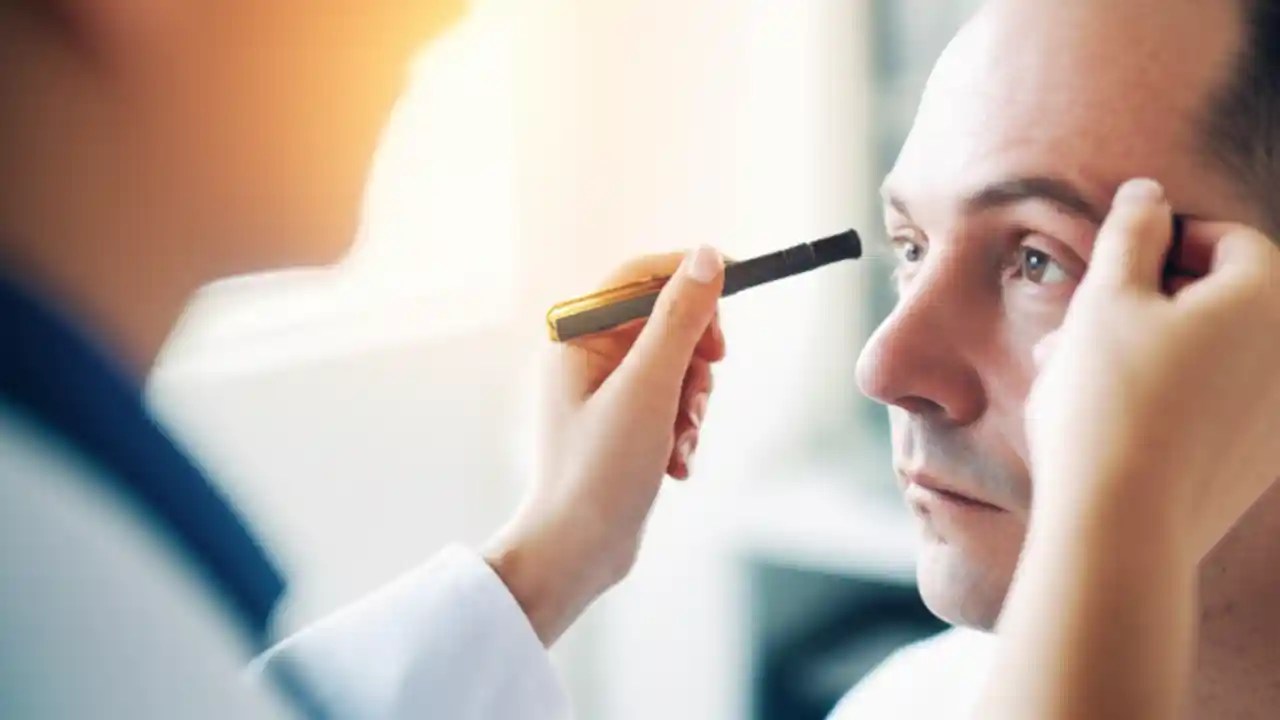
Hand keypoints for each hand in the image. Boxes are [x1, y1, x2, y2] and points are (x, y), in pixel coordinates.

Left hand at [485, 247, 725, 643]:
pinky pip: (672, 404)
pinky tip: (674, 465)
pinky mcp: (623, 424)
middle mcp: (586, 356)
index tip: (741, 287)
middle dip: (695, 361)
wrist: (577, 553)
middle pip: (667, 323)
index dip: (692, 277)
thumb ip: (679, 318)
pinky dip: (682, 430)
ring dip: (692, 405)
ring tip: (679, 444)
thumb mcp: (650, 388)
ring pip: (677, 367)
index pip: (642, 276)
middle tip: (699, 394)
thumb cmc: (600, 471)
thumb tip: (708, 255)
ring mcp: (605, 392)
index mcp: (576, 336)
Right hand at [1027, 178, 1279, 560]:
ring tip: (1077, 372)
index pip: (1230, 240)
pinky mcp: (1256, 464)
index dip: (1167, 239)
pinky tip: (1107, 418)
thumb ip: (1130, 233)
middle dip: (1149, 302)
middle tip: (1085, 322)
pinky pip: (1215, 406)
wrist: (1120, 526)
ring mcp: (1279, 416)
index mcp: (1266, 299)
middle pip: (1222, 300)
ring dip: (1151, 349)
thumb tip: (1147, 192)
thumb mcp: (1106, 300)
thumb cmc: (1110, 401)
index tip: (1115, 263)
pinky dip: (1170, 397)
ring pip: (1211, 355)